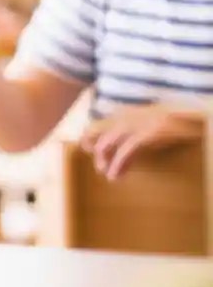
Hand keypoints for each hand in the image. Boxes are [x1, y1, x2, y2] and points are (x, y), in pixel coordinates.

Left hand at [80, 106, 204, 180]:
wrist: (205, 118)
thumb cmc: (189, 125)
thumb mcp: (163, 125)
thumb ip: (146, 130)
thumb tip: (129, 145)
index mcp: (140, 111)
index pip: (108, 120)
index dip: (94, 133)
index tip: (86, 147)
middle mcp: (138, 113)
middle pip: (106, 131)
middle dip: (100, 150)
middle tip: (101, 168)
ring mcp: (145, 120)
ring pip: (112, 140)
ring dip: (106, 159)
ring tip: (109, 176)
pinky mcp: (153, 131)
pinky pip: (128, 148)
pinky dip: (119, 162)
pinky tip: (116, 174)